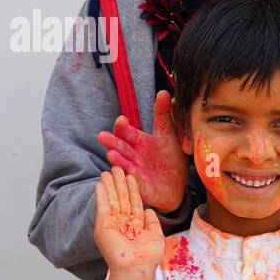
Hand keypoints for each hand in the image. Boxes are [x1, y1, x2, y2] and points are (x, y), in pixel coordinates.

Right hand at [93, 166, 164, 275]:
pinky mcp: (103, 225)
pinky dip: (101, 195)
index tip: (130, 175)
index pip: (133, 202)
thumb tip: (149, 210)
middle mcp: (123, 223)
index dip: (132, 189)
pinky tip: (100, 184)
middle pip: (121, 198)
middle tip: (116, 167)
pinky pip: (102, 206)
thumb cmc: (147, 256)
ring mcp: (112, 224)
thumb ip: (152, 222)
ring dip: (109, 185)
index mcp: (135, 225)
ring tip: (107, 171)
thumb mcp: (156, 235)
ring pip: (111, 200)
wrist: (136, 267)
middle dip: (119, 183)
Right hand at [97, 90, 187, 213]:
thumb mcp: (168, 135)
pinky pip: (134, 184)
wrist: (177, 186)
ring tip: (111, 155)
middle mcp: (134, 156)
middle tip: (102, 136)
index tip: (121, 119)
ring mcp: (135, 172)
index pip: (128, 133)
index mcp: (139, 142)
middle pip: (121, 148)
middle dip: (112, 143)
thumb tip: (163, 92)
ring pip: (123, 165)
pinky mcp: (140, 188)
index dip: (123, 127)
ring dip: (117, 161)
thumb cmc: (169, 159)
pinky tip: (127, 175)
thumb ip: (163, 115)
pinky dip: (130, 180)